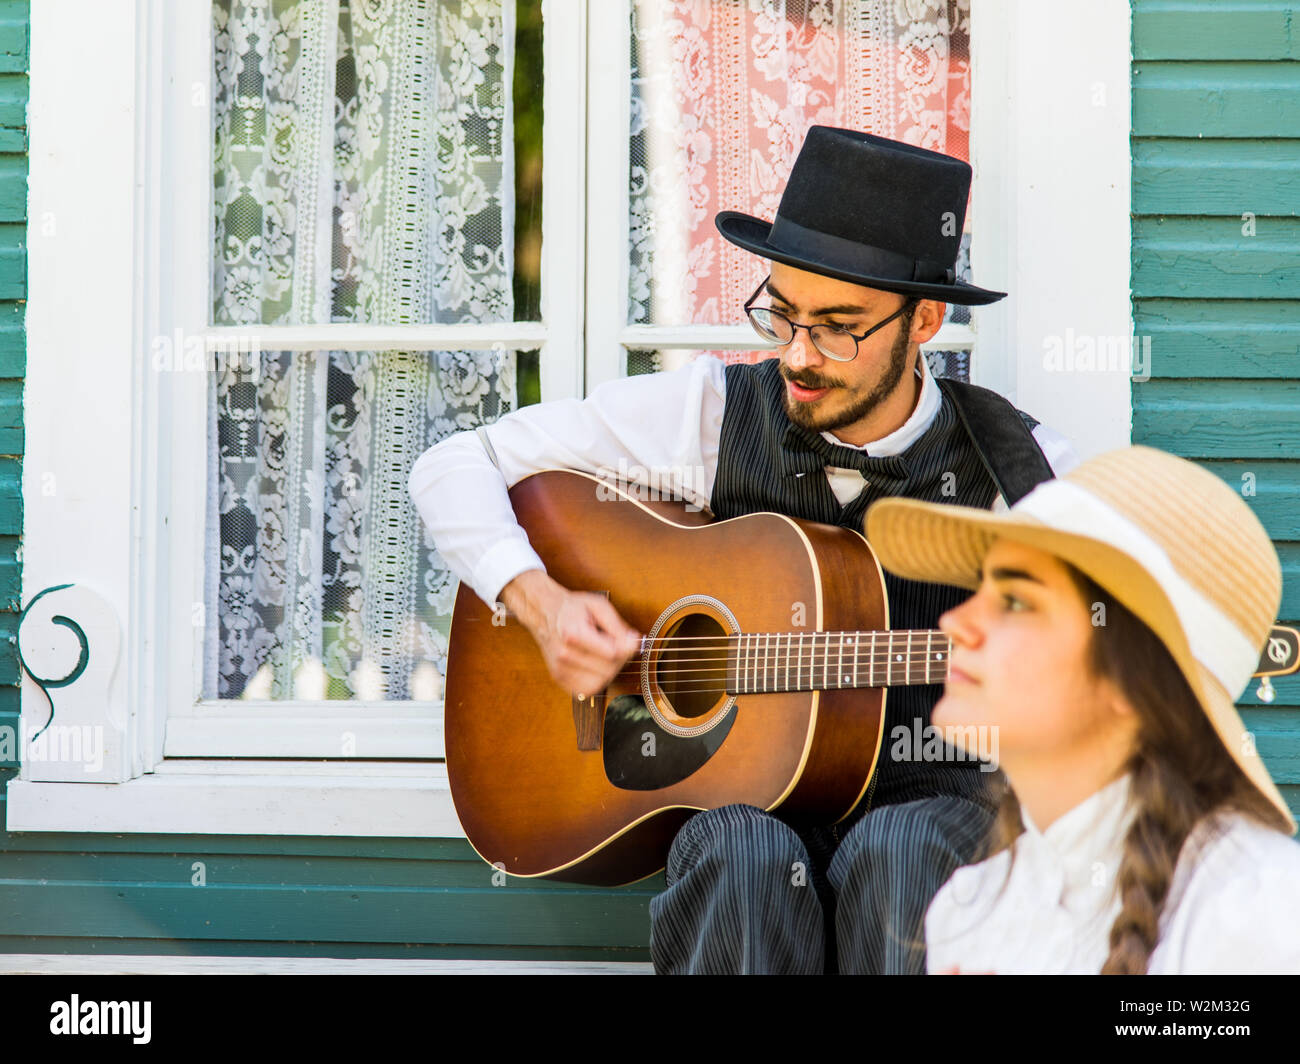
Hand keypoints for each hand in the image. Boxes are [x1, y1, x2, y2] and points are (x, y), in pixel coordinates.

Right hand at [500, 570, 640, 696]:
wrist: (543, 613)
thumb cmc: (573, 608)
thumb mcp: (598, 605)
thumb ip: (617, 625)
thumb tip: (634, 642)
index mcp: (573, 633)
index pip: (612, 653)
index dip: (628, 647)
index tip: (630, 638)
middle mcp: (564, 654)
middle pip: (608, 669)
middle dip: (619, 658)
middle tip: (616, 643)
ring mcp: (560, 669)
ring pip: (600, 682)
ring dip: (609, 670)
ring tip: (603, 654)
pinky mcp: (559, 678)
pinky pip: (587, 690)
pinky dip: (596, 680)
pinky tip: (595, 664)